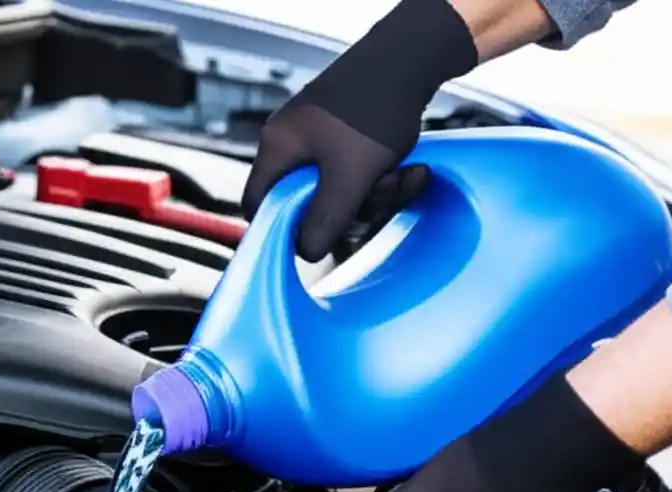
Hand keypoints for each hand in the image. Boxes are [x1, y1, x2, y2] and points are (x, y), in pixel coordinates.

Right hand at [240, 0, 477, 261]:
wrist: (412, 58)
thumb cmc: (374, 108)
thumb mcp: (350, 177)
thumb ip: (325, 220)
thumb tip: (307, 254)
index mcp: (278, 150)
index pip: (258, 205)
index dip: (281, 229)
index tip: (315, 240)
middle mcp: (293, 144)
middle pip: (308, 204)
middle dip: (351, 210)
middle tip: (379, 196)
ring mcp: (321, 140)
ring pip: (340, 192)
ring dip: (376, 195)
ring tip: (403, 175)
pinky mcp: (347, 137)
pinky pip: (359, 175)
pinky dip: (384, 178)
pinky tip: (410, 169)